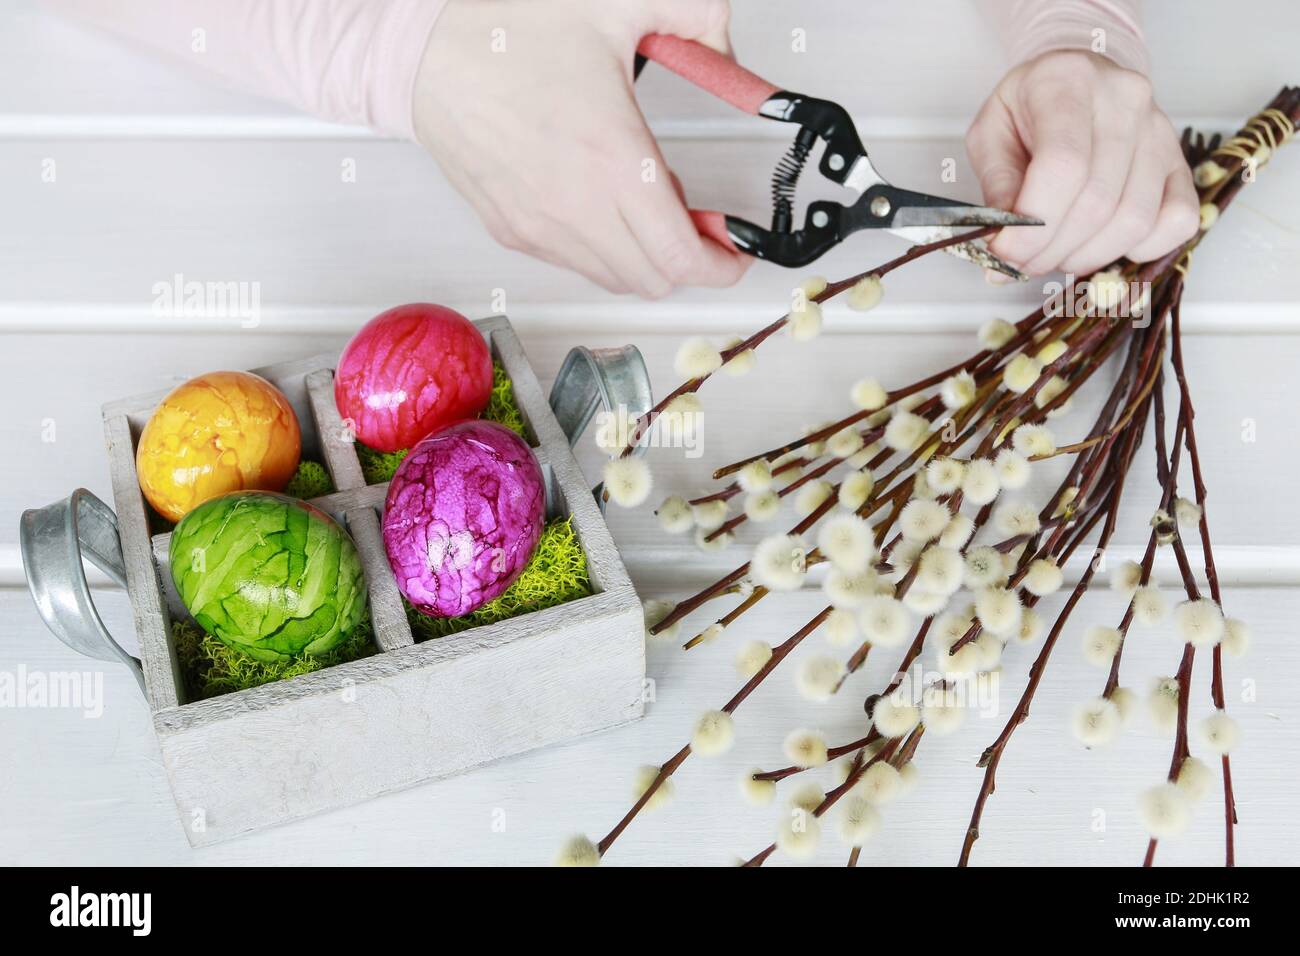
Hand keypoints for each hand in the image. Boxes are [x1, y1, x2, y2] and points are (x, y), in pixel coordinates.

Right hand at [412, 0, 749, 296]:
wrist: (423, 53)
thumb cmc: (502, 32)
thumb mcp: (616, 2)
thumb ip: (694, 15)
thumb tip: (724, 43)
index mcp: (612, 161)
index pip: (681, 256)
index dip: (719, 265)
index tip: (732, 251)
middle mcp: (575, 207)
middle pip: (654, 280)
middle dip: (688, 261)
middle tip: (700, 224)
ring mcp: (540, 227)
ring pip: (614, 278)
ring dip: (644, 256)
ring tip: (648, 205)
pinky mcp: (513, 229)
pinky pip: (575, 263)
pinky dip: (603, 249)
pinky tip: (604, 203)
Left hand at [965, 50, 1198, 278]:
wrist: (1074, 80)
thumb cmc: (1028, 109)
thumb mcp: (990, 134)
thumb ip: (996, 185)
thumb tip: (1005, 241)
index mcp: (1069, 84)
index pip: (1063, 165)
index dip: (1034, 225)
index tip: (1007, 252)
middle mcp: (1125, 101)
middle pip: (1097, 202)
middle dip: (1052, 250)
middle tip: (1024, 261)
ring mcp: (1161, 131)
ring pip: (1134, 220)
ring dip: (1088, 256)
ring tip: (1056, 254)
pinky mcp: (1180, 161)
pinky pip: (1178, 221)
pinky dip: (1141, 249)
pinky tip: (1104, 244)